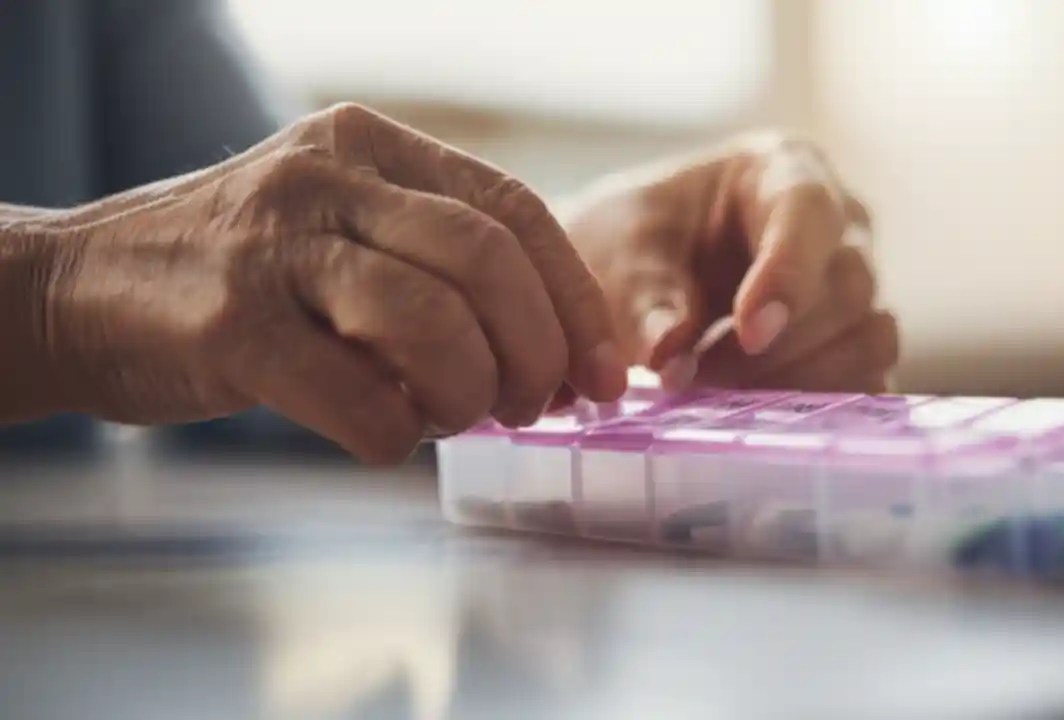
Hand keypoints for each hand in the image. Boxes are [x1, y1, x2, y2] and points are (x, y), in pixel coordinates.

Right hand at [16, 103, 625, 462]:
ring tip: (459, 417)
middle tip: (533, 405)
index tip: (605, 372)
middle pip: (487, 258)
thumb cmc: (243, 276)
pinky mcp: (232, 323)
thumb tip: (552, 356)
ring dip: (470, 392)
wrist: (79, 289)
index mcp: (372, 146)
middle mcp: (328, 176)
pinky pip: (358, 396)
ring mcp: (276, 244)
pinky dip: (396, 434)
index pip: (514, 210)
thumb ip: (436, 270)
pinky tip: (384, 434)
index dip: (576, 299)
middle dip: (536, 349)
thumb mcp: (341, 231)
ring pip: (430, 319)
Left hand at [562, 133, 897, 393]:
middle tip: (698, 376)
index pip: (811, 211)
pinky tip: (757, 415)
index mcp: (783, 171)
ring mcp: (857, 288)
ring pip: (868, 338)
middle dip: (776, 346)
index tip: (749, 332)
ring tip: (718, 392)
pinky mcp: (857, 346)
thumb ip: (644, 296)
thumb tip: (667, 352)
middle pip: (848, 285)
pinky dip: (818, 409)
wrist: (641, 275)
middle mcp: (839, 225)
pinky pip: (870, 382)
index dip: (789, 275)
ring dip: (797, 381)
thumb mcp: (622, 251)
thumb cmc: (639, 240)